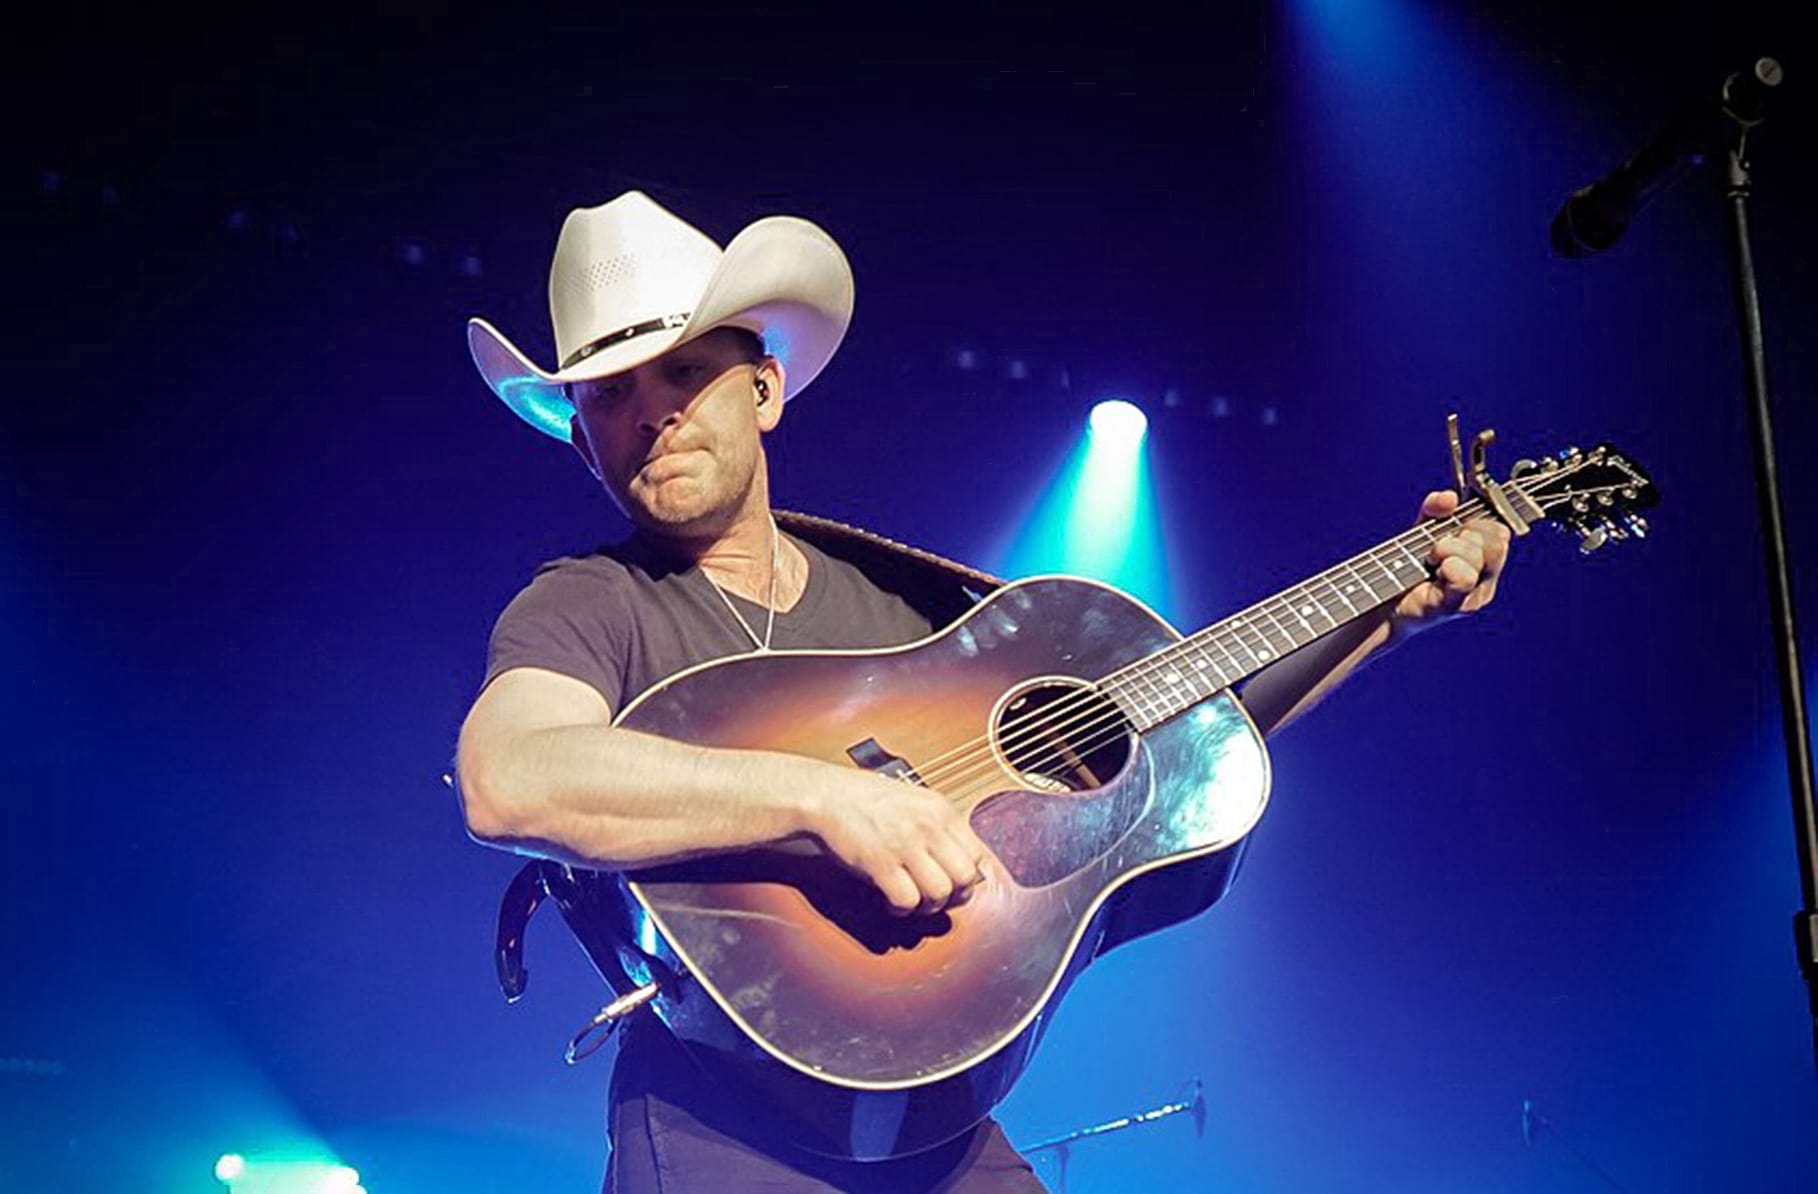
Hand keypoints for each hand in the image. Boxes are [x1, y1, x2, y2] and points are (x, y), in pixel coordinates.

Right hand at [804, 768, 990, 916]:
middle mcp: (928, 826)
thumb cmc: (866, 800)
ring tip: (911, 900)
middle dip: (954, 896)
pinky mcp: (880, 863)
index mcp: (941, 810)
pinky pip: (907, 901)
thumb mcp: (914, 801)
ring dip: (927, 906)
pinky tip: (890, 902)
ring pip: (940, 893)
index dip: (968, 877)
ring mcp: (905, 845)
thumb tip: (959, 863)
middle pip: (965, 878)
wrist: (826, 796)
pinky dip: (901, 910)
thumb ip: (939, 827)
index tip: (953, 883)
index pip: (978, 855)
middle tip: (935, 898)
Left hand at [1390, 490, 1511, 641]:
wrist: (1382, 596)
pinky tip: (1434, 568)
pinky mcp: (1454, 607)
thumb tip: (1448, 498)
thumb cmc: (1407, 565)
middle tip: (1439, 545)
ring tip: (1431, 558)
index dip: (1479, 522)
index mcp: (1484, 558)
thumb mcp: (1422, 528)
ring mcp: (1472, 596)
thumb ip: (1436, 509)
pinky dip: (1449, 566)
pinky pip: (1464, 578)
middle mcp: (1484, 579)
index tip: (1456, 527)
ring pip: (1478, 558)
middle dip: (1465, 535)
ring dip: (1450, 549)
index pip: (1501, 532)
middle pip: (1496, 544)